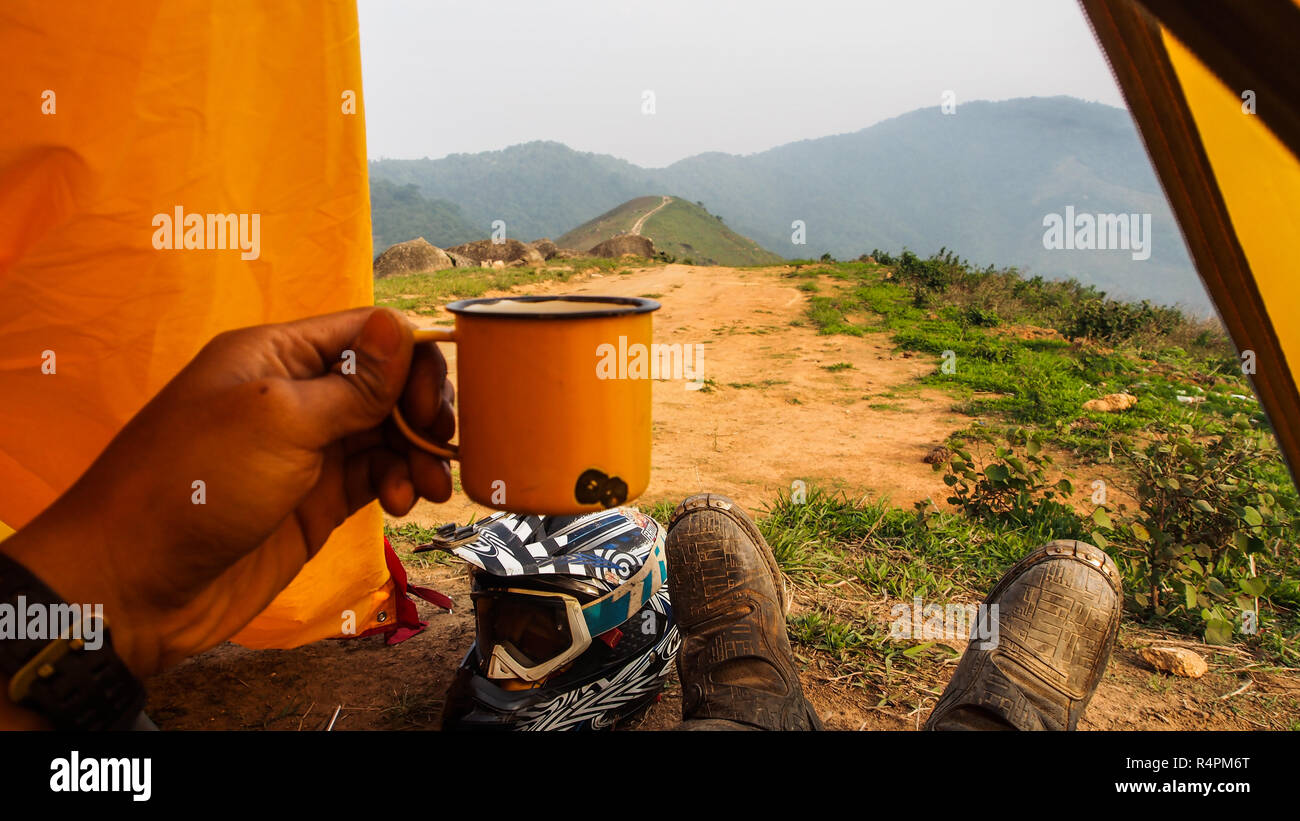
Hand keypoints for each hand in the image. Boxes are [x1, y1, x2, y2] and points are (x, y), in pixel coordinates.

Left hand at [1, 307, 454, 679]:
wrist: (136, 584)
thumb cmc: (193, 486)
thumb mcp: (279, 420)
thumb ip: (352, 382)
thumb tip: (402, 325)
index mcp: (276, 354)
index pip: (366, 333)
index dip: (409, 358)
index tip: (431, 401)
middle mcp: (295, 395)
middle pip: (385, 383)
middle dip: (421, 408)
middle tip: (437, 441)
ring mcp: (306, 450)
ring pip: (387, 433)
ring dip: (417, 454)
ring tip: (427, 488)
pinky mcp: (315, 500)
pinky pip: (375, 476)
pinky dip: (398, 484)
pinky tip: (402, 503)